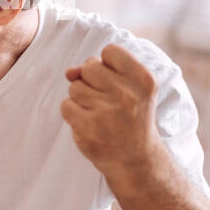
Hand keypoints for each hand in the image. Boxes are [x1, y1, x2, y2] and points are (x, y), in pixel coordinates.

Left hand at [61, 44, 160, 184]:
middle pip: (89, 67)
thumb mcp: (129, 90)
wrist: (134, 158)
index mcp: (143, 80)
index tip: (114, 81)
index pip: (110, 51)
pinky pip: (66, 105)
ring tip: (99, 112)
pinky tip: (89, 122)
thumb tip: (70, 71)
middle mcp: (127, 94)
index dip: (105, 63)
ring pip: (75, 87)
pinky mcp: (88, 127)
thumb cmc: (129, 118)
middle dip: (91, 81)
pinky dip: (73, 113)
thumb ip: (101, 70)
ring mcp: (106, 111)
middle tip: (106, 100)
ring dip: (81, 98)